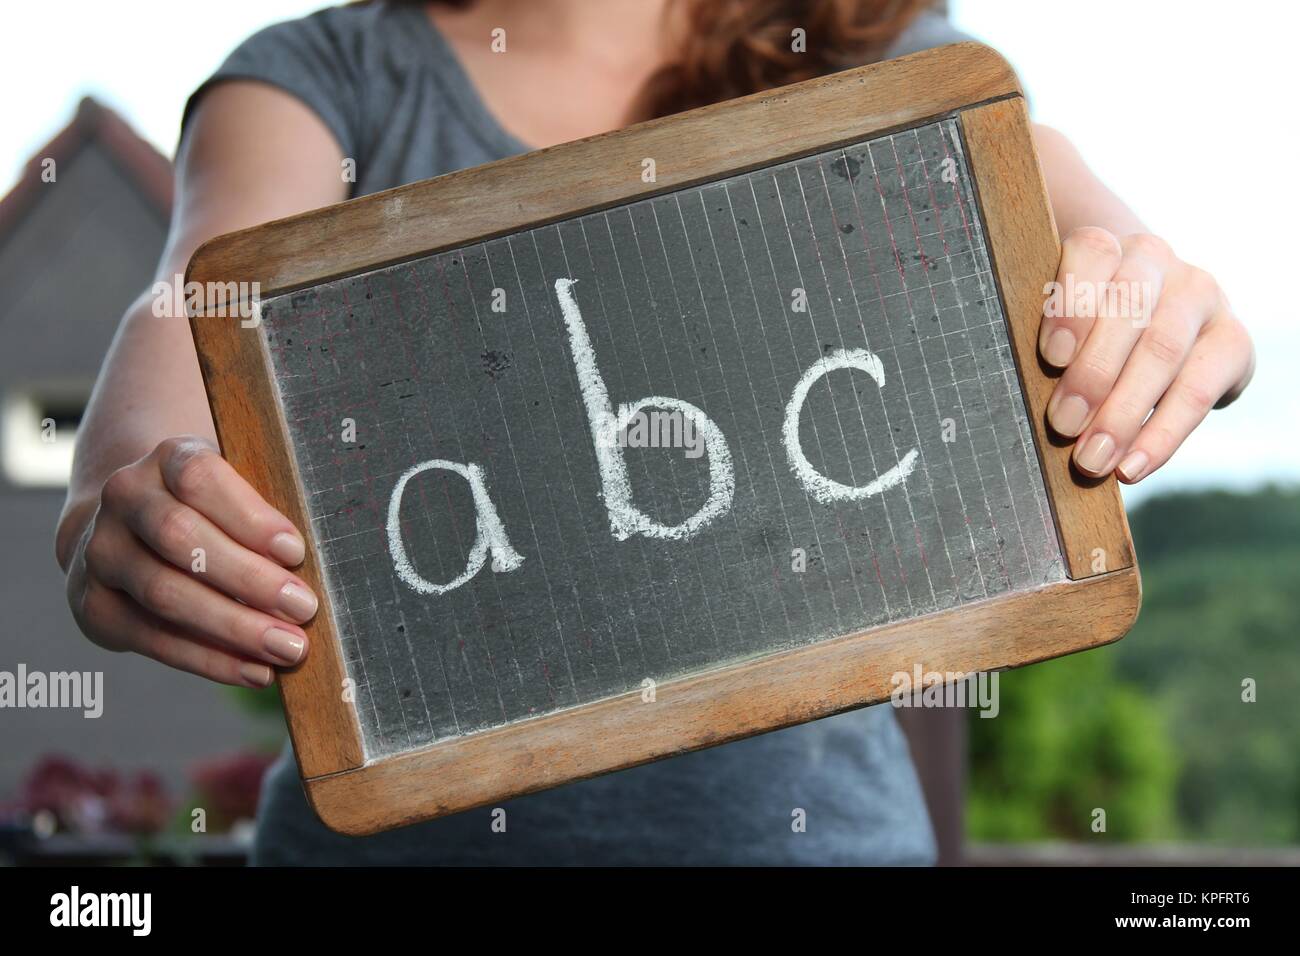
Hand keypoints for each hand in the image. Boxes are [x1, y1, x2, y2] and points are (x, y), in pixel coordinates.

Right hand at [64, 436, 316, 686]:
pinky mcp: (96, 607)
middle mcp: (124, 498)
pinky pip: (154, 639)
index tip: (296, 551)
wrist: (130, 535)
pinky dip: (210, 659)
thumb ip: (266, 519)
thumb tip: (313, 568)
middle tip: (303, 608)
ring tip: (287, 647)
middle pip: (181, 538)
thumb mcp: (236, 495)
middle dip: (249, 579)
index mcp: (167, 458)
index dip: (249, 517)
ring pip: (165, 593)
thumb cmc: (212, 515)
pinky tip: (255, 670)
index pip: (200, 479)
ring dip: (234, 626)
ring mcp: (101, 553)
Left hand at [1039, 227, 1253, 481]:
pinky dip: (1161, 435)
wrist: (1155, 321)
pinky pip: (1198, 391)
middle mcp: (1155, 261)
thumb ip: (1050, 349)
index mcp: (1106, 248)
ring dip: (1124, 413)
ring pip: (1163, 351)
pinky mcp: (1232, 339)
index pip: (1092, 255)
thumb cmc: (1084, 333)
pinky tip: (1131, 467)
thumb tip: (1026, 403)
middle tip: (1062, 426)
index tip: (1051, 358)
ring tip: (1092, 460)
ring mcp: (1200, 295)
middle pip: (1129, 311)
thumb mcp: (1059, 328)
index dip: (1072, 305)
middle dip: (1092, 376)